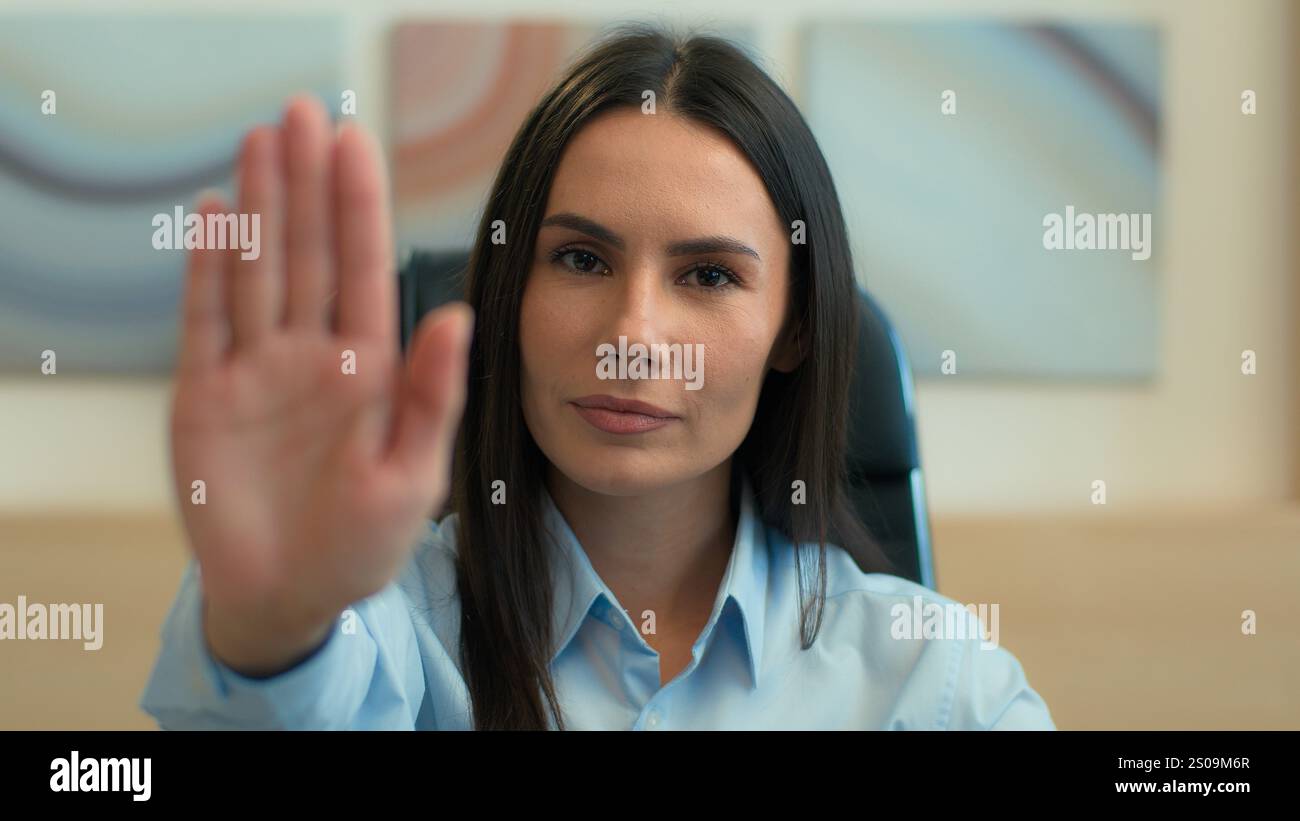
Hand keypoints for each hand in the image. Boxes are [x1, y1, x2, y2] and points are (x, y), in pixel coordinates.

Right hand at [170, 95, 472, 673]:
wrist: (290, 597)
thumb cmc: (362, 545)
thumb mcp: (412, 476)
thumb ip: (434, 396)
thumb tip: (458, 313)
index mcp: (369, 370)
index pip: (363, 271)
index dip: (358, 206)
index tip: (353, 141)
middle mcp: (313, 357)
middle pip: (308, 253)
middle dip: (306, 183)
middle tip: (300, 110)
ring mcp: (257, 372)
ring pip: (258, 271)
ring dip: (260, 207)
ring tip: (259, 140)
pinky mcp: (205, 397)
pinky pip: (205, 321)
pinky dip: (208, 269)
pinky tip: (217, 215)